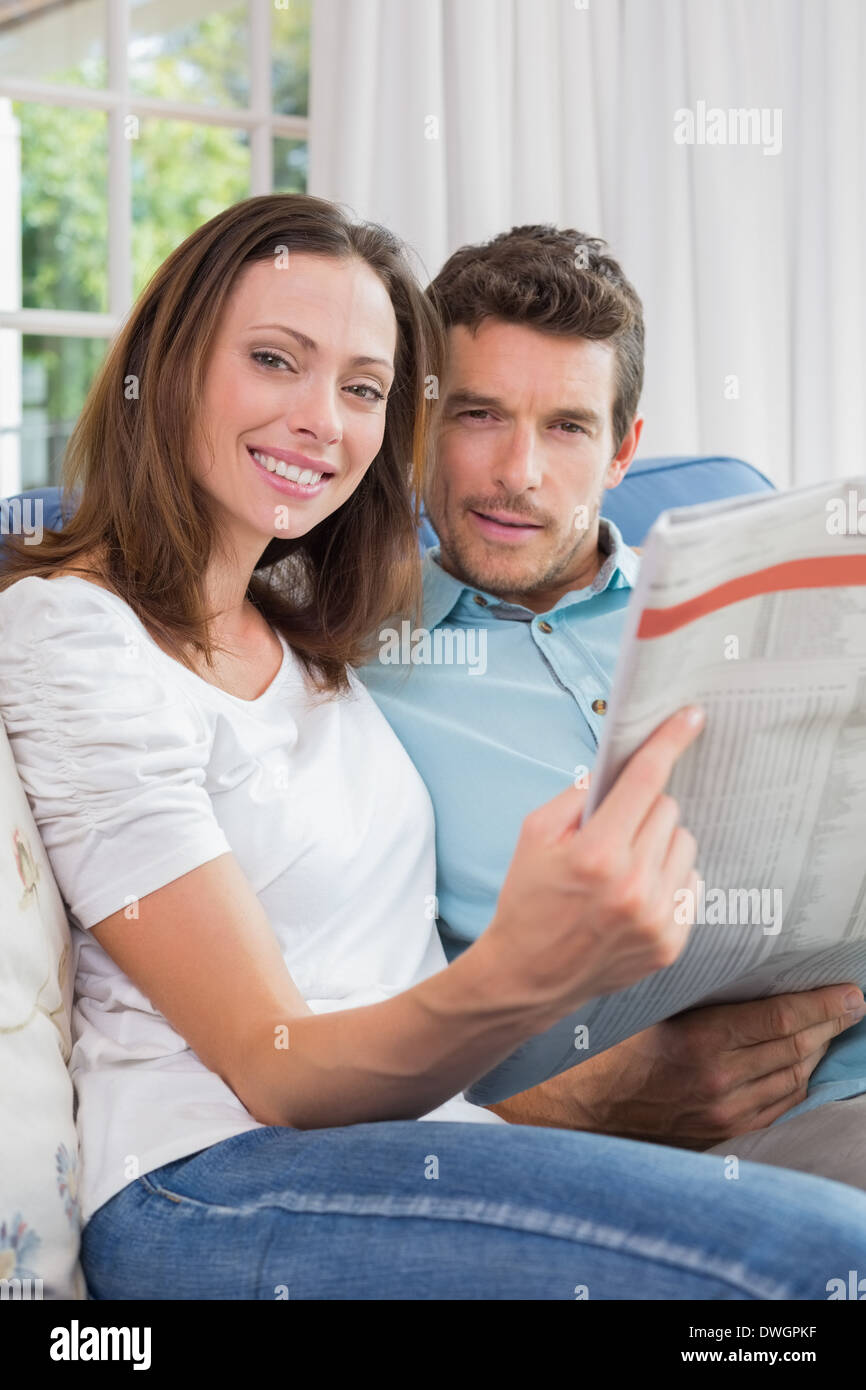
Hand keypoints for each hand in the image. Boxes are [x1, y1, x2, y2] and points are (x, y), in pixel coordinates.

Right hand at [485, 705, 703, 1023]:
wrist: (528, 976)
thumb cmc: (528, 898)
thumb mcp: (534, 835)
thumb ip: (577, 796)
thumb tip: (619, 769)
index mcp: (596, 853)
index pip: (644, 781)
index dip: (669, 741)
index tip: (692, 716)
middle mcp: (633, 885)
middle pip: (667, 809)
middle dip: (642, 809)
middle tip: (613, 831)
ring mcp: (656, 918)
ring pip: (684, 842)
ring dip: (658, 843)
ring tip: (624, 867)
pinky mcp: (670, 943)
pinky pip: (690, 881)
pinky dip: (667, 878)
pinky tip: (635, 896)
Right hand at [489, 983, 865, 1145]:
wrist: (571, 1106)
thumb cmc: (601, 1043)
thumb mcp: (644, 1002)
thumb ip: (693, 987)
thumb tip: (742, 959)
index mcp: (699, 1045)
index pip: (782, 1020)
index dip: (823, 1005)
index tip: (850, 993)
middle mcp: (717, 1085)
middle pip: (795, 1050)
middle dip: (827, 1024)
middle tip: (849, 1004)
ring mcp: (719, 1115)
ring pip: (790, 1080)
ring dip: (814, 1052)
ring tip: (826, 1028)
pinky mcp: (716, 1135)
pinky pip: (774, 1108)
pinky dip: (794, 1082)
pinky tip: (797, 1063)